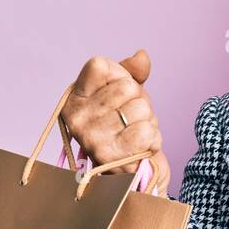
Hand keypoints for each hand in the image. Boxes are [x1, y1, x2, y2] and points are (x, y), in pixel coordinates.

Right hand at [61, 50, 169, 183]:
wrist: (134, 172)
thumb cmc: (127, 128)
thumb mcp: (126, 95)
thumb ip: (131, 72)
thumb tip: (142, 56)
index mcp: (75, 99)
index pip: (99, 65)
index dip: (120, 75)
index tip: (119, 93)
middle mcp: (76, 118)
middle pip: (127, 87)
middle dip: (139, 102)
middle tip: (130, 119)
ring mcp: (91, 138)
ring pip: (140, 109)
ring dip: (148, 122)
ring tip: (135, 134)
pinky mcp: (109, 157)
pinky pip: (147, 132)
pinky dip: (153, 138)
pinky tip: (141, 147)